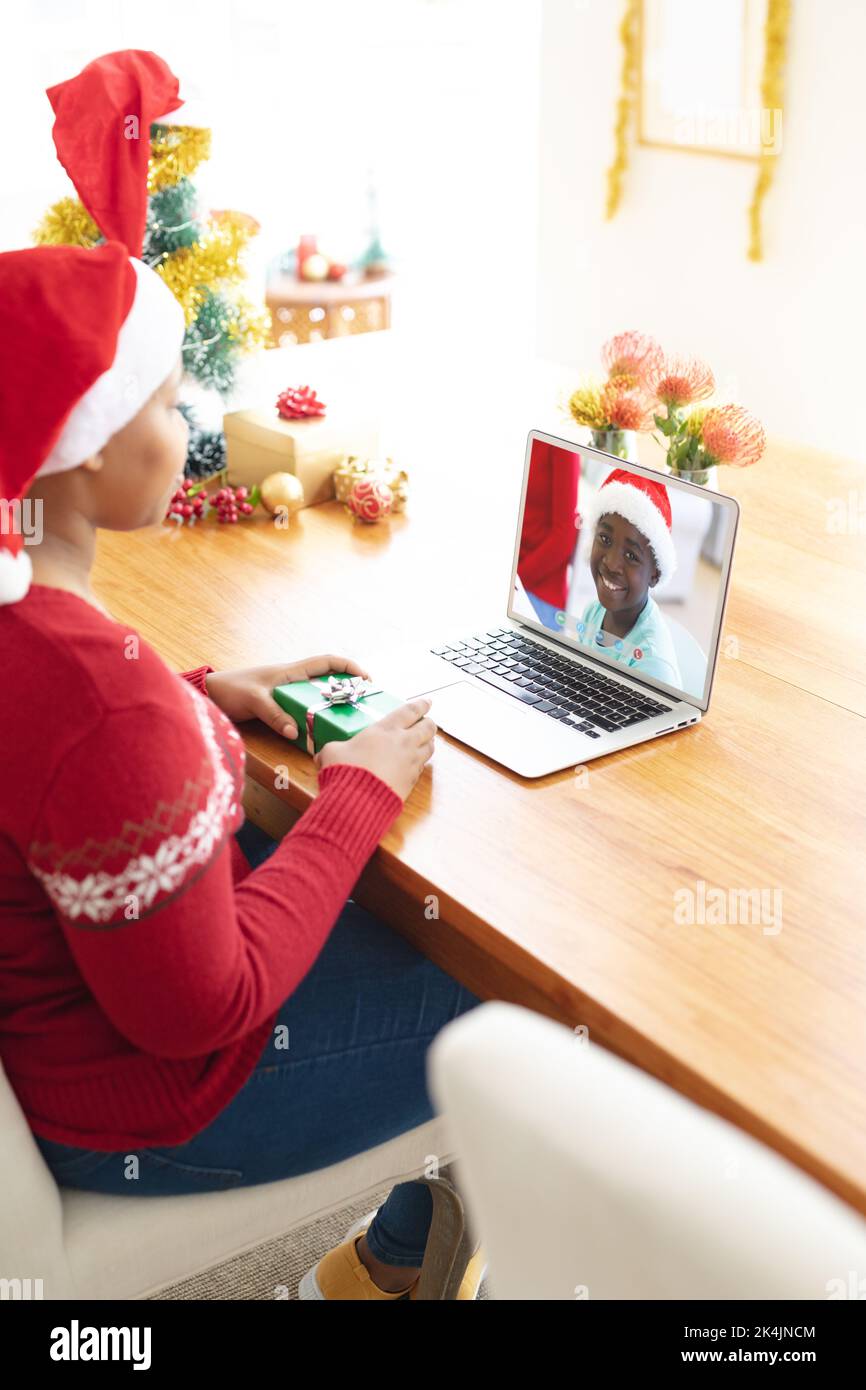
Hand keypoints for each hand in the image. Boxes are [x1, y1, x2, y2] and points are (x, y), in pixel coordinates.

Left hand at [205, 654, 370, 739]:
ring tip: (345, 721)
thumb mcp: (253, 700)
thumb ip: (274, 714)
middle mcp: (292, 681)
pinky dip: (314, 720)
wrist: (209, 695)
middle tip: (362, 706)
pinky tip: (318, 732)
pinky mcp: (278, 707)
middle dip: (348, 690)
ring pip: (317, 698)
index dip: (350, 667)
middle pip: (328, 681)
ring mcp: (286, 694)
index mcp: (291, 671)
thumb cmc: (230, 689)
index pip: (328, 661)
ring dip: (332, 707)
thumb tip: (294, 732)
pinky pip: (304, 712)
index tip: (367, 680)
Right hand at [315, 698, 435, 800]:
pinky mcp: (412, 780)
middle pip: (427, 727)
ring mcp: (411, 762)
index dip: (421, 705)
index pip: (410, 711)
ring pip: (430, 747)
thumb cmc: (344, 770)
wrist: (357, 800)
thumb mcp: (332, 752)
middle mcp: (403, 742)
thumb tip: (322, 755)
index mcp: (386, 729)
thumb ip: (334, 749)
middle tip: (426, 722)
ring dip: (428, 742)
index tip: (428, 702)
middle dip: (428, 722)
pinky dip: (421, 762)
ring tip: (425, 741)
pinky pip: (422, 767)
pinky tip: (414, 763)